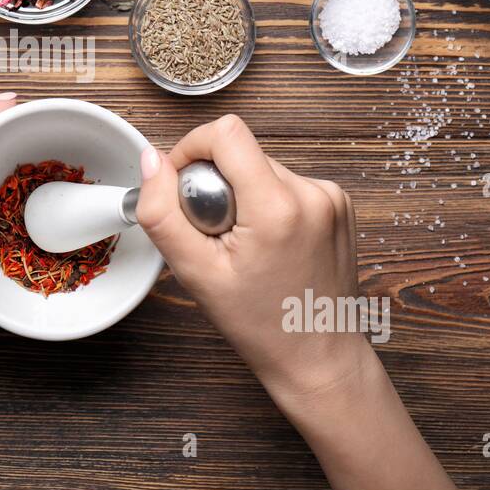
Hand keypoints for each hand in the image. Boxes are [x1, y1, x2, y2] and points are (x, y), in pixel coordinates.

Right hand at [136, 114, 362, 398]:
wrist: (319, 357)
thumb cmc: (261, 325)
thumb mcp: (195, 273)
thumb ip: (162, 212)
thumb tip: (151, 160)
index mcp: (278, 206)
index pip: (226, 132)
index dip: (193, 149)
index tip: (186, 189)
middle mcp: (313, 193)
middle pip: (242, 152)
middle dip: (218, 185)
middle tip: (218, 236)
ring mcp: (331, 196)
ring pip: (262, 167)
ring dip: (243, 195)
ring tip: (245, 246)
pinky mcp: (339, 203)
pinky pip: (285, 183)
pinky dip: (267, 204)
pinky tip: (269, 245)